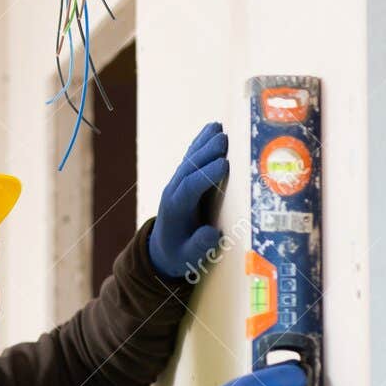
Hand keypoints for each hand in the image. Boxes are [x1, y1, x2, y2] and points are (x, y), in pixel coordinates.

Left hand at [149, 121, 227, 280]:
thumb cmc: (178, 254)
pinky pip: (192, 157)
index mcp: (174, 209)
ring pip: (190, 159)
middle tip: (224, 140)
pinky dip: (202, 142)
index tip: (224, 165)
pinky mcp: (183, 179)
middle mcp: (173, 192)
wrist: (162, 249)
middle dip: (206, 153)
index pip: (189, 188)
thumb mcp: (187, 258)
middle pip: (189, 168)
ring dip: (204, 143)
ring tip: (220, 129)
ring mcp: (177, 183)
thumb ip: (198, 247)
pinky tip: (213, 128)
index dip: (205, 176)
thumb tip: (212, 234)